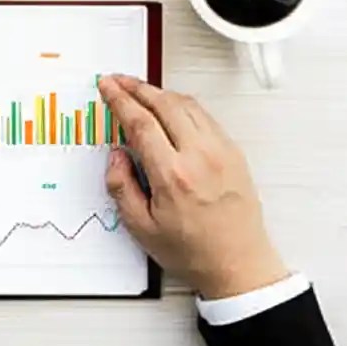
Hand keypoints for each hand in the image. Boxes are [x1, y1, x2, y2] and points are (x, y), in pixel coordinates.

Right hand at [99, 75, 287, 298]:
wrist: (238, 265)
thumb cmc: (194, 252)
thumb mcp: (141, 229)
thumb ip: (121, 187)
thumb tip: (116, 156)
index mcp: (173, 175)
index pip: (141, 123)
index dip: (120, 100)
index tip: (108, 87)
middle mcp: (200, 157)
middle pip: (164, 104)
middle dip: (137, 87)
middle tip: (119, 81)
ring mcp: (221, 151)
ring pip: (187, 105)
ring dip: (160, 92)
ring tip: (141, 90)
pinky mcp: (234, 153)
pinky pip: (205, 116)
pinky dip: (183, 104)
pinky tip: (171, 107)